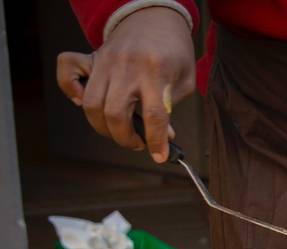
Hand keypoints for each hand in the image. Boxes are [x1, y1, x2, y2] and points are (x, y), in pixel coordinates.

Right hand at [56, 7, 194, 162]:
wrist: (154, 19)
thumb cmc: (173, 51)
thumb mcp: (184, 81)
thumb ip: (172, 108)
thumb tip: (162, 137)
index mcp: (157, 72)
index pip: (154, 114)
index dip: (156, 140)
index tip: (159, 155)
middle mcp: (127, 67)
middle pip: (115, 113)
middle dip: (124, 138)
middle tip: (138, 143)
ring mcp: (105, 61)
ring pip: (90, 104)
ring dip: (103, 126)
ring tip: (119, 130)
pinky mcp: (91, 58)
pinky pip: (67, 73)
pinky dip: (70, 91)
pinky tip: (85, 101)